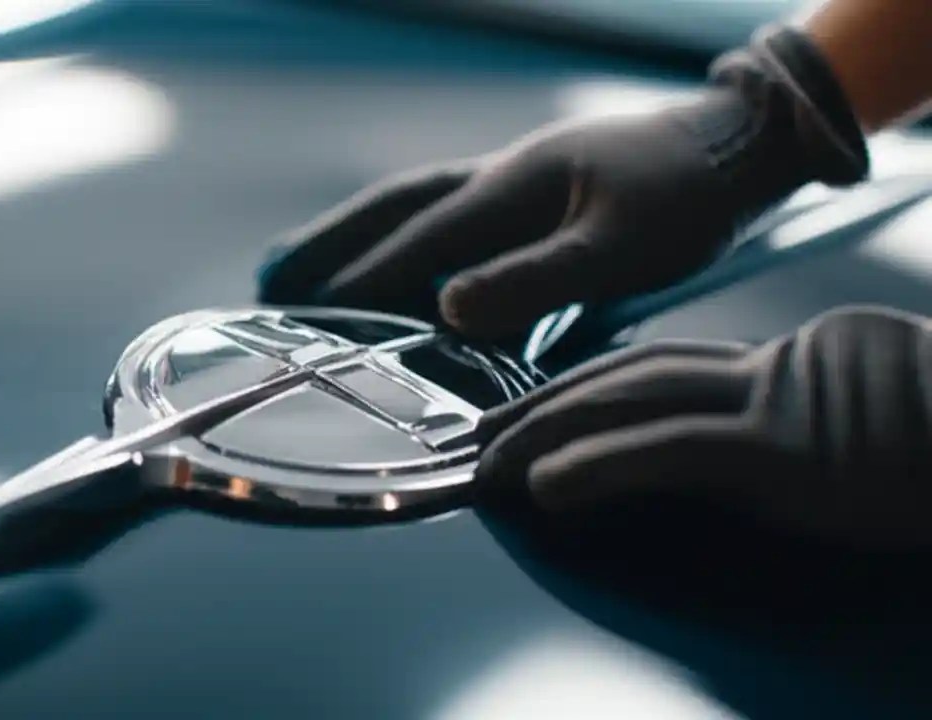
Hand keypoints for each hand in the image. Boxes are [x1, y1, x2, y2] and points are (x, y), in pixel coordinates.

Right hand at [258, 26, 867, 339]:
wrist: (732, 147)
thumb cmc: (683, 196)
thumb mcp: (620, 246)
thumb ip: (536, 279)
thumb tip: (450, 310)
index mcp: (508, 189)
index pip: (416, 243)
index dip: (357, 281)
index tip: (300, 316)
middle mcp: (494, 181)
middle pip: (391, 211)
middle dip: (328, 246)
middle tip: (268, 283)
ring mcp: (510, 186)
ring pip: (412, 213)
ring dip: (355, 241)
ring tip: (303, 274)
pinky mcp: (531, 201)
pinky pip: (449, 227)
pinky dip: (409, 252)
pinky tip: (405, 284)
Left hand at [473, 306, 931, 549]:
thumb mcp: (857, 425)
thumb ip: (789, 429)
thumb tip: (733, 454)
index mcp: (780, 365)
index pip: (661, 371)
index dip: (586, 388)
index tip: (532, 409)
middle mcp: (764, 371)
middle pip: (628, 375)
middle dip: (547, 401)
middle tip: (482, 431)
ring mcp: (773, 403)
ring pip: (632, 401)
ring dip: (549, 427)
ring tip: (489, 457)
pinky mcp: (782, 448)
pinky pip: (669, 450)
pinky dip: (598, 463)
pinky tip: (544, 481)